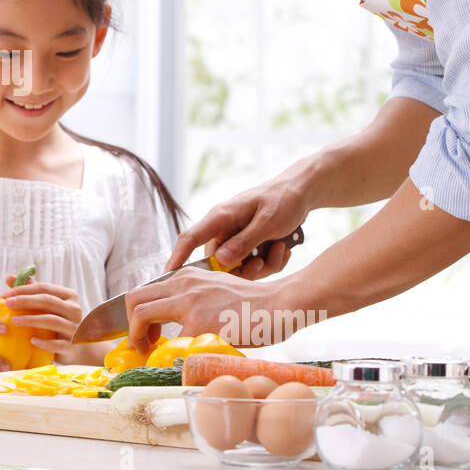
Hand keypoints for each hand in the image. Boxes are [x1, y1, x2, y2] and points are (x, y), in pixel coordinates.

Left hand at [0, 273, 82, 360]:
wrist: (74, 347)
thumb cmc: (56, 321)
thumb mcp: (46, 304)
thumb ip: (30, 290)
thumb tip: (10, 278)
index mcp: (68, 296)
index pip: (44, 288)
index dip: (24, 289)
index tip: (6, 295)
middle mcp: (74, 309)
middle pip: (48, 301)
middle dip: (25, 301)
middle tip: (7, 304)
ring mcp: (75, 327)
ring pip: (52, 320)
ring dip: (31, 320)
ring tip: (14, 321)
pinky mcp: (73, 346)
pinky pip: (58, 344)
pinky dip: (45, 343)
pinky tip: (31, 341)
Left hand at [125, 269, 292, 351]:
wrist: (279, 304)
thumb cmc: (252, 304)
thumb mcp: (215, 289)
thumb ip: (193, 299)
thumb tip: (176, 321)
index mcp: (186, 277)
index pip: (145, 291)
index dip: (137, 314)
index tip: (145, 333)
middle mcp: (183, 284)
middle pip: (133, 298)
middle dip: (129, 324)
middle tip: (142, 343)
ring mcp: (189, 302)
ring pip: (140, 312)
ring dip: (137, 335)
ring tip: (150, 351)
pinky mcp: (199, 322)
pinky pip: (169, 340)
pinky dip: (166, 353)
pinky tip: (177, 360)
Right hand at [164, 175, 309, 278]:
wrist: (302, 191)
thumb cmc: (284, 200)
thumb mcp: (267, 222)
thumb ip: (244, 242)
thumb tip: (220, 261)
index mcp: (220, 217)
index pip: (190, 238)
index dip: (177, 258)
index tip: (167, 277)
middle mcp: (223, 228)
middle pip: (218, 263)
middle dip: (242, 270)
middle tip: (263, 262)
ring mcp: (235, 237)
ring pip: (237, 267)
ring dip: (261, 266)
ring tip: (279, 249)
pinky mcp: (247, 244)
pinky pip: (251, 265)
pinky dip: (269, 262)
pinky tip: (282, 249)